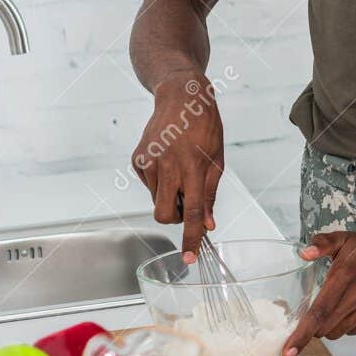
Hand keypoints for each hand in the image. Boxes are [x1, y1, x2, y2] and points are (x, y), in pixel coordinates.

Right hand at [130, 72, 222, 262]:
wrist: (181, 97)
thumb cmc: (205, 127)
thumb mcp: (217, 159)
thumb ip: (210, 194)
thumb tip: (207, 224)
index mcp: (193, 167)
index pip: (192, 212)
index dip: (191, 238)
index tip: (189, 258)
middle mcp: (168, 166)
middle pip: (165, 214)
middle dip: (175, 218)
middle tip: (188, 202)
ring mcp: (149, 163)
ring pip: (156, 200)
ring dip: (169, 196)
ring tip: (181, 170)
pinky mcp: (137, 159)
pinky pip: (148, 185)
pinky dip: (159, 182)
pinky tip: (168, 160)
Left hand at [281, 219, 355, 355]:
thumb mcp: (343, 239)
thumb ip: (321, 244)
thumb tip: (303, 253)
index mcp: (344, 276)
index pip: (318, 313)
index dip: (301, 335)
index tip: (288, 352)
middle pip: (325, 328)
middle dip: (314, 326)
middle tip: (317, 310)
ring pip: (339, 332)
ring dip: (331, 326)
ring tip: (338, 305)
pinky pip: (354, 331)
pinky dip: (348, 324)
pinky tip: (353, 307)